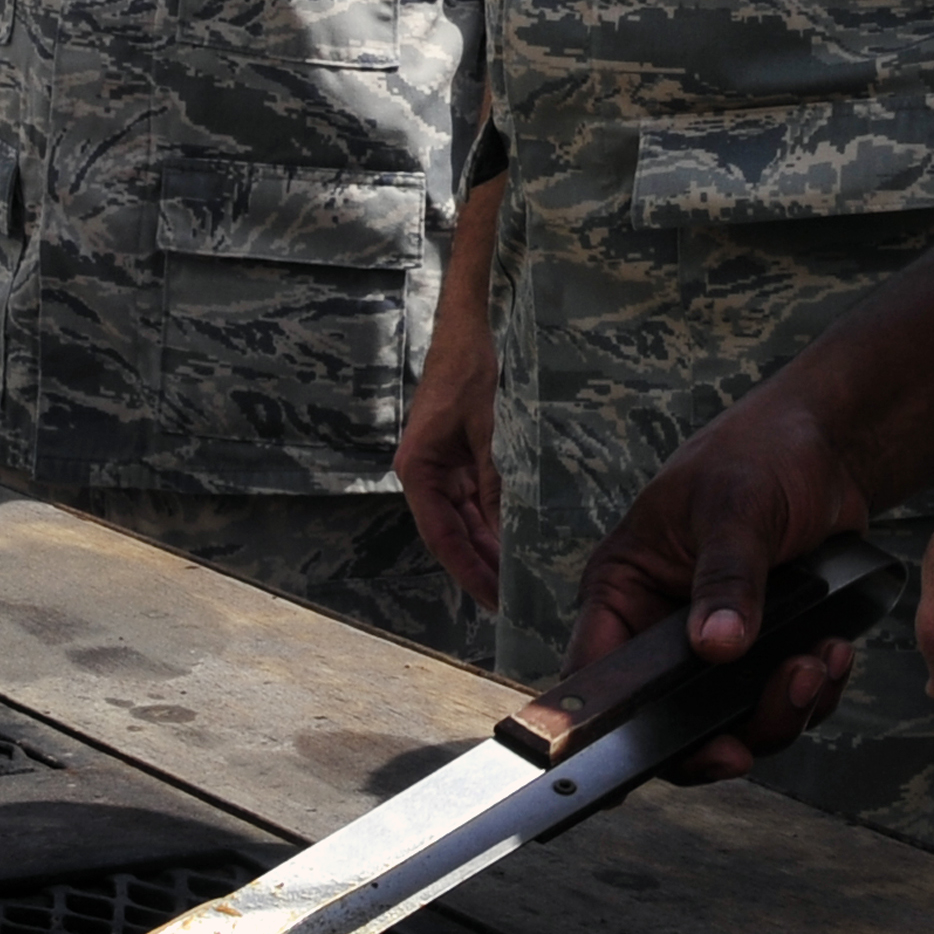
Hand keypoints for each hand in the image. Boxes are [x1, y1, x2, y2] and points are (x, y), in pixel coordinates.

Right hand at [396, 282, 502, 607]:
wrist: (464, 330)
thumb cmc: (468, 370)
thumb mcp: (487, 427)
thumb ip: (496, 479)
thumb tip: (508, 528)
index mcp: (419, 470)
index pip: (442, 535)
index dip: (467, 570)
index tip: (490, 599)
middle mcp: (425, 475)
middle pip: (452, 535)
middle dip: (480, 568)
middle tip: (509, 603)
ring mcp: (441, 469)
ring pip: (464, 522)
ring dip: (488, 550)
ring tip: (515, 583)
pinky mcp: (458, 460)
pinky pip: (474, 502)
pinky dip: (492, 524)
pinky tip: (512, 543)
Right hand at [565, 377, 878, 781]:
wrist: (824, 451)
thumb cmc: (758, 456)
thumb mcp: (736, 508)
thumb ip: (725, 578)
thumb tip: (715, 647)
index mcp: (623, 593)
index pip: (598, 682)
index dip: (620, 733)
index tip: (666, 758)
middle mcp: (659, 632)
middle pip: (674, 724)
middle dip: (735, 726)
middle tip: (789, 693)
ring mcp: (713, 651)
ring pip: (736, 723)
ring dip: (787, 707)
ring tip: (822, 659)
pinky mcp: (763, 656)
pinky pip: (782, 704)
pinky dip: (814, 692)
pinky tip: (834, 651)